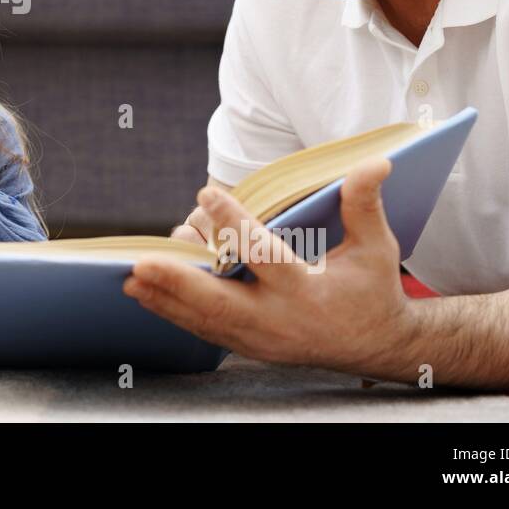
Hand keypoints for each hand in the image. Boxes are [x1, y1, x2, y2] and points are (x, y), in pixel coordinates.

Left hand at [127, 157, 414, 375]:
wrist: (378, 346)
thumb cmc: (374, 290)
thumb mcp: (377, 248)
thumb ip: (365, 205)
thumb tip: (375, 162)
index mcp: (307, 292)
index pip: (264, 255)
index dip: (234, 225)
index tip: (206, 194)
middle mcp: (279, 320)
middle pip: (219, 302)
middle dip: (178, 283)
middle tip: (141, 264)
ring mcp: (260, 339)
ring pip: (204, 320)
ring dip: (165, 299)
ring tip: (130, 277)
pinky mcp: (249, 346)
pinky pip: (205, 330)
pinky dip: (174, 313)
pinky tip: (146, 296)